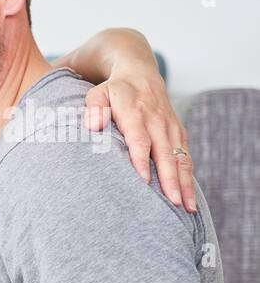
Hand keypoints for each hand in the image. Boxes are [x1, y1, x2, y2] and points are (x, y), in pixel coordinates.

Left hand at [84, 69, 195, 210]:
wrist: (140, 74)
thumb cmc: (113, 90)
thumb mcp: (98, 93)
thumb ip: (94, 108)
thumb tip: (93, 126)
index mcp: (136, 113)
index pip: (140, 140)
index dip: (142, 160)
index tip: (144, 181)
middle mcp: (157, 121)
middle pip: (166, 153)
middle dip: (170, 179)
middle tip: (173, 203)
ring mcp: (171, 127)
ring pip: (181, 158)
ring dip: (184, 183)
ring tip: (187, 207)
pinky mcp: (178, 133)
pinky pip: (186, 156)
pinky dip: (188, 176)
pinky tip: (188, 195)